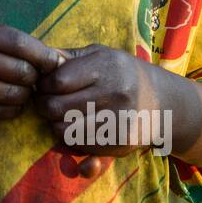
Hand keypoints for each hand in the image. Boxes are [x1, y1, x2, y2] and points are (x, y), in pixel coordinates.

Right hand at [0, 18, 65, 125]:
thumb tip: (40, 52)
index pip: (18, 42)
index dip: (43, 53)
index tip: (56, 60)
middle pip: (20, 71)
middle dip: (34, 77)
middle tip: (34, 77)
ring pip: (13, 96)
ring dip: (24, 95)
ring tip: (20, 90)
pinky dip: (9, 110)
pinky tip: (6, 103)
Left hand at [34, 44, 167, 166]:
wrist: (163, 102)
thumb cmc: (121, 74)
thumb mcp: (99, 55)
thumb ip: (68, 57)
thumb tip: (38, 59)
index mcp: (106, 66)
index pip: (57, 81)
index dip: (45, 85)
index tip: (46, 86)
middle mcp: (115, 92)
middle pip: (56, 107)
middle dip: (46, 106)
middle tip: (50, 103)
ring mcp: (120, 119)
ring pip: (64, 131)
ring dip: (57, 125)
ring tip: (65, 116)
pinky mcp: (122, 142)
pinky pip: (81, 146)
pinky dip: (74, 140)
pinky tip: (81, 129)